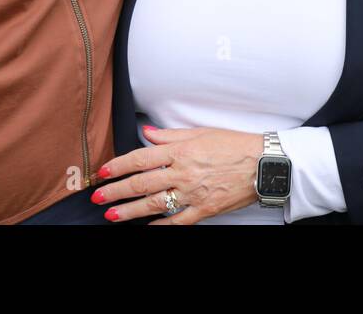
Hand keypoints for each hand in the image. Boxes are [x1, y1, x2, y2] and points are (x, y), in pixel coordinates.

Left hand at [91, 126, 262, 224]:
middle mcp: (183, 172)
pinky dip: (161, 226)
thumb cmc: (234, 145)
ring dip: (130, 211)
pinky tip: (146, 229)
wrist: (263, 163)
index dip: (119, 166)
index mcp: (181, 151)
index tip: (104, 172)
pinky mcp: (205, 209)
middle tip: (98, 197)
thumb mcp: (201, 133)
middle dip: (116, 191)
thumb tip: (147, 133)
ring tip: (112, 216)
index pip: (142, 158)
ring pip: (155, 204)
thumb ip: (170, 136)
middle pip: (142, 183)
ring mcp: (193, 193)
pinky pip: (178, 221)